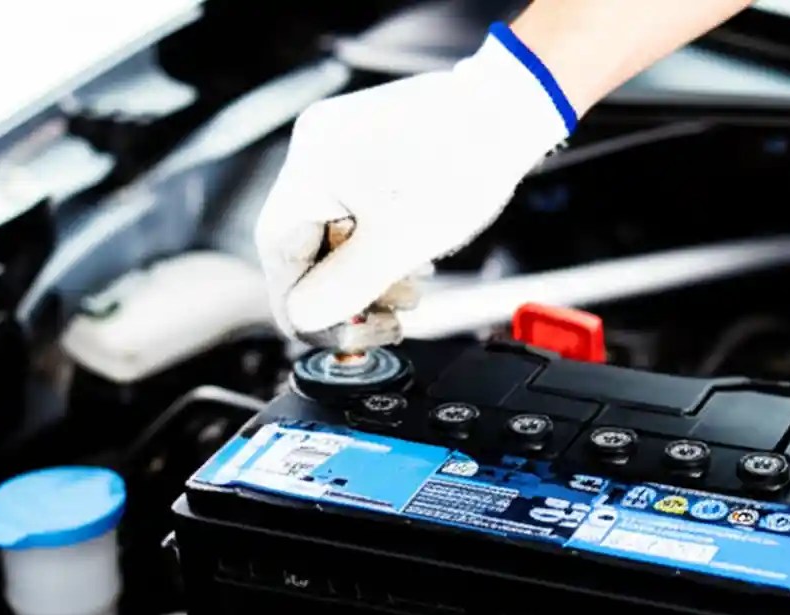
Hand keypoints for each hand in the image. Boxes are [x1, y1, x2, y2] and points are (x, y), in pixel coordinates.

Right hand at [254, 24, 572, 348]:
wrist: (512, 109)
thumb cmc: (464, 164)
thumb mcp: (401, 243)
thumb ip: (345, 285)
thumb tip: (302, 316)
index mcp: (311, 165)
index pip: (278, 247)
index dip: (296, 298)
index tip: (321, 330)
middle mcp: (317, 146)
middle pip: (306, 237)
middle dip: (342, 286)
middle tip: (380, 317)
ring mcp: (343, 141)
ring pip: (334, 225)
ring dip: (365, 268)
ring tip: (408, 291)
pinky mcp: (371, 144)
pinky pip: (356, 204)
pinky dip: (377, 240)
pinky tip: (411, 258)